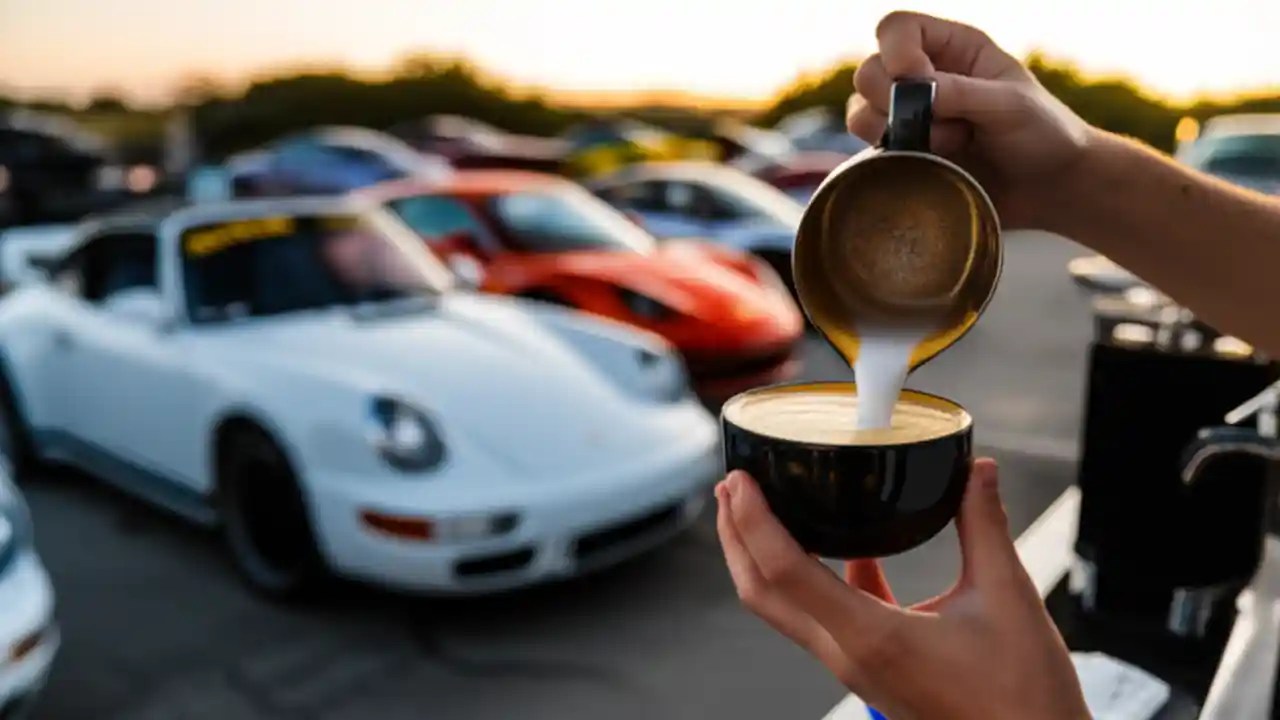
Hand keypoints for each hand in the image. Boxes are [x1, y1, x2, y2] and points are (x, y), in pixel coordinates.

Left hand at [715, 459, 1089, 719]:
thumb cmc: (1023, 696)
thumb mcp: (1009, 599)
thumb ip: (985, 527)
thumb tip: (979, 471)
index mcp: (871, 636)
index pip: (785, 571)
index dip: (753, 520)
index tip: (739, 481)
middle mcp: (849, 655)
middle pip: (762, 593)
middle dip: (735, 536)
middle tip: (731, 486)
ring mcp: (855, 666)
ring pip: (785, 608)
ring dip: (763, 557)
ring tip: (761, 508)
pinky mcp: (871, 669)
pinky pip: (827, 619)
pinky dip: (820, 579)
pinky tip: (847, 550)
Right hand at [847, 11, 1093, 229]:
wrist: (1050, 188)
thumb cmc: (1043, 135)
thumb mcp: (1010, 104)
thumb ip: (961, 92)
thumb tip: (910, 89)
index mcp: (953, 48)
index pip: (897, 28)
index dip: (897, 51)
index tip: (920, 79)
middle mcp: (924, 78)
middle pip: (868, 71)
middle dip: (894, 101)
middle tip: (943, 124)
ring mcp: (910, 119)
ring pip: (860, 113)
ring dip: (895, 134)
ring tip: (946, 149)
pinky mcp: (904, 157)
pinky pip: (868, 152)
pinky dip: (891, 159)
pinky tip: (931, 166)